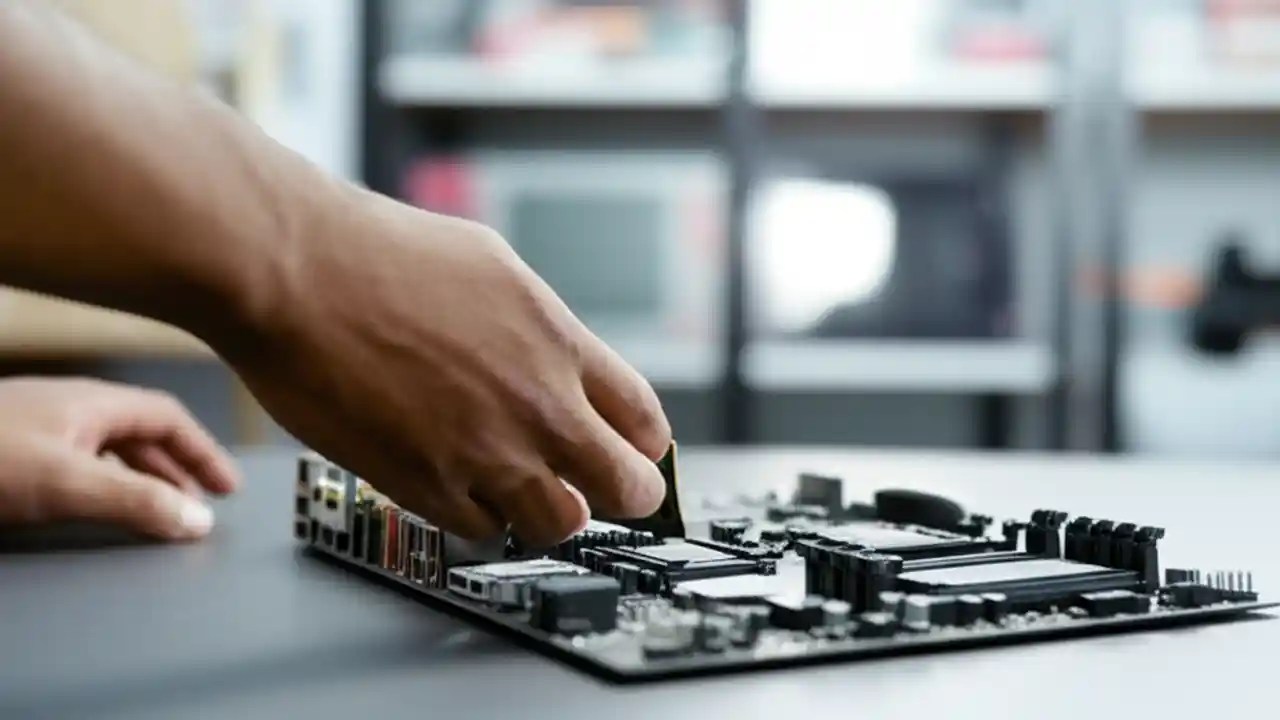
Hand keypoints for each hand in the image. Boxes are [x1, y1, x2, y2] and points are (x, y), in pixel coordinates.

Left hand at [0, 378, 239, 539]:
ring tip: (157, 515)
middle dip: (176, 473)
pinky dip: (105, 489)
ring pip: (109, 453)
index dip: (204, 452)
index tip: (227, 488)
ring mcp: (39, 431)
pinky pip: (79, 467)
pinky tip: (97, 510)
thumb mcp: (66, 482)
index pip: (169, 418)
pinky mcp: (14, 456)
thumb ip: (134, 500)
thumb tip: (197, 520)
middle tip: (197, 510)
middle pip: (142, 436)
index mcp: (92, 403)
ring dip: (140, 483)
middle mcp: (70, 411)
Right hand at [221, 189, 671, 546]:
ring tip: (528, 495)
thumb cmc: (376, 254)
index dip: (645, 445)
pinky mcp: (428, 486)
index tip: (636, 451)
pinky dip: (482, 519)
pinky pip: (484, 531)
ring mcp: (487, 451)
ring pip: (559, 523)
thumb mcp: (491, 266)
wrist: (296, 272)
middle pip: (626, 486)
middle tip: (610, 492)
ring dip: (550, 512)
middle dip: (626, 492)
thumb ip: (538, 326)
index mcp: (559, 341)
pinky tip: (464, 491)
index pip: (643, 420)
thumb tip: (556, 357)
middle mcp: (538, 404)